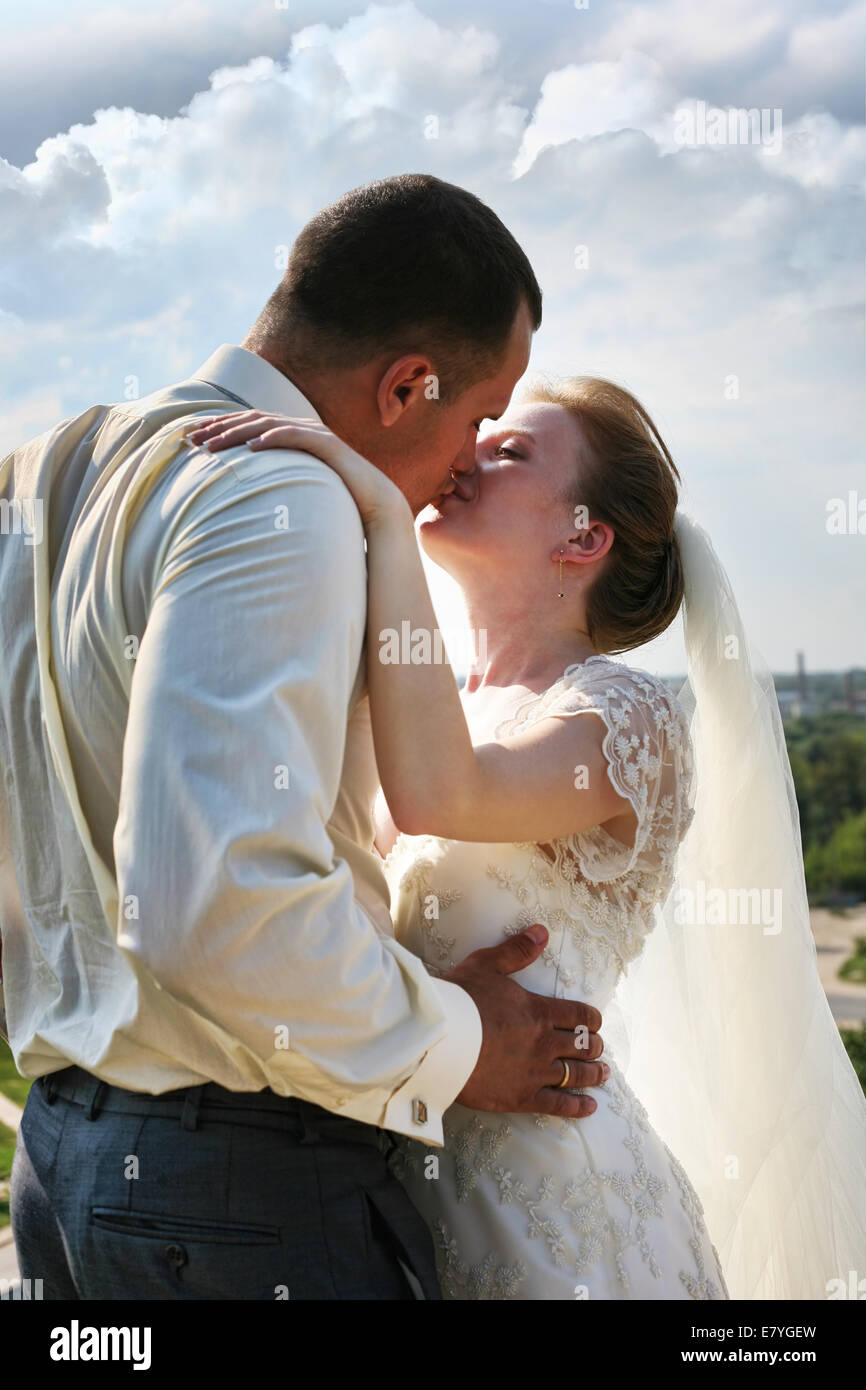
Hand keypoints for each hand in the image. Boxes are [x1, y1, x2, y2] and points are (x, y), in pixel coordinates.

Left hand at [186, 411, 408, 527]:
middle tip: (190, 438)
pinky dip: (273, 438)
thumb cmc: (335, 498)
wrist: (375, 503)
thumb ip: (273, 480)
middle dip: (218, 428)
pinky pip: (295, 437)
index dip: (218, 428)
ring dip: (237, 433)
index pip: (247, 426)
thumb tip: (241, 491)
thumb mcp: (296, 486)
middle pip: (251, 421)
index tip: (190, 437)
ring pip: (268, 426)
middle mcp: (300, 428)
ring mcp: (314, 434)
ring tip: (212, 444)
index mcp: (290, 435)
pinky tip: (253, 445)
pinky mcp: (327, 445)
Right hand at [445, 924, 607, 1118]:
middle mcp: (544, 1043)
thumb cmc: (459, 1000)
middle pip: (583, 1046)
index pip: (579, 1015)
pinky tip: (590, 1108)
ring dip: (594, 1074)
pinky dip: (577, 1107)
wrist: (438, 1040)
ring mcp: (535, 1072)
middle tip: (597, 1048)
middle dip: (594, 1046)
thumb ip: (517, 951)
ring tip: (603, 1074)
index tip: (595, 1023)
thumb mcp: (487, 965)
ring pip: (576, 1075)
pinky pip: (559, 1105)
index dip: (592, 1019)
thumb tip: (541, 931)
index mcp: (539, 1011)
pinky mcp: (522, 1097)